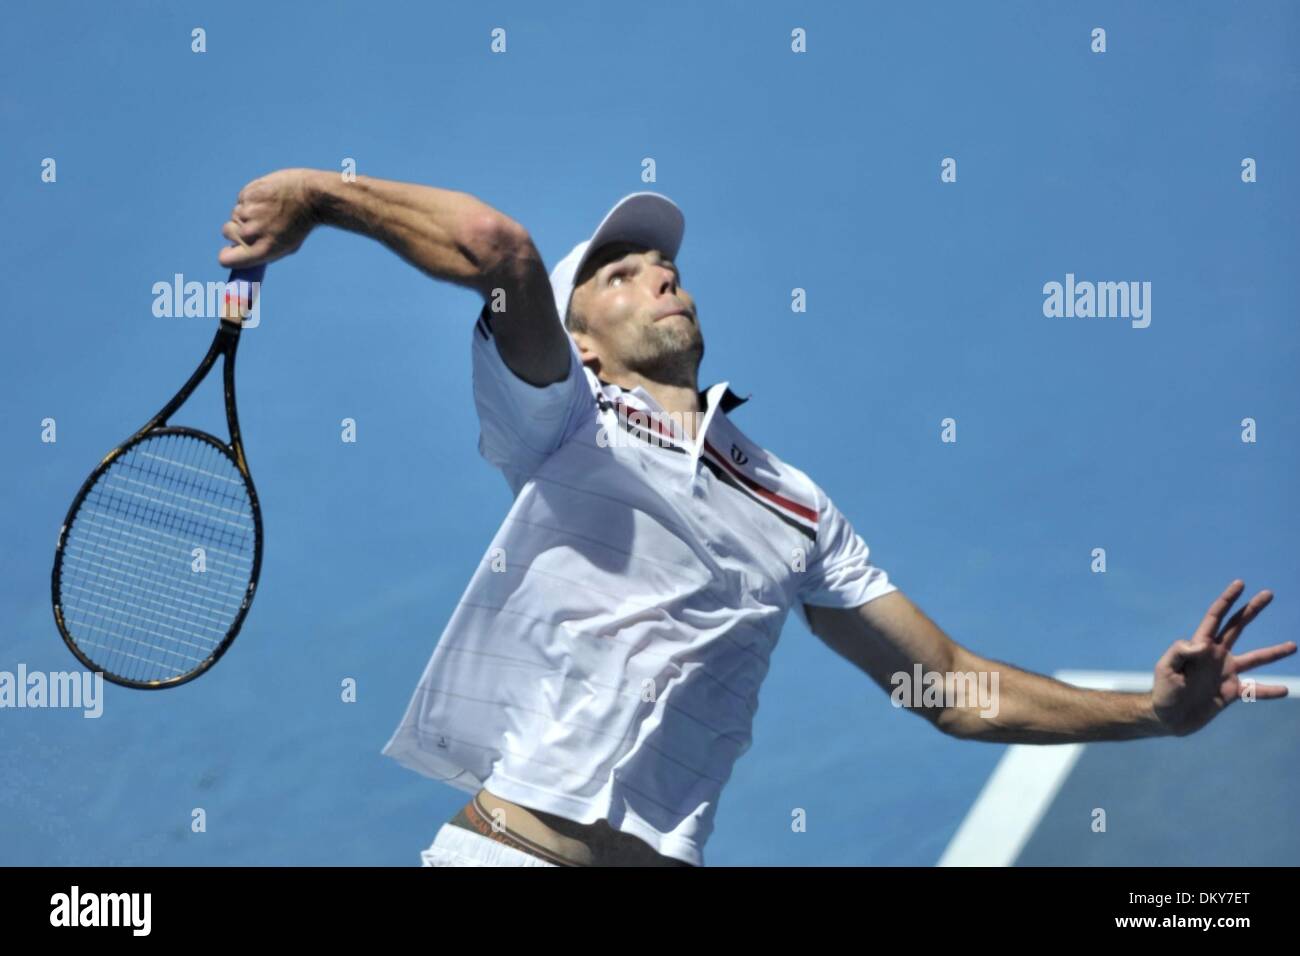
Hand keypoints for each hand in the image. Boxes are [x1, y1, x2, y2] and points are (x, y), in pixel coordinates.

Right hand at [218, 168, 318, 268]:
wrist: (312, 197)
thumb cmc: (301, 224)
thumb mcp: (286, 247)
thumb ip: (262, 251)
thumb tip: (242, 254)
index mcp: (259, 251)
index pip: (225, 259)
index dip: (227, 254)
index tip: (231, 250)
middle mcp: (250, 234)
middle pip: (226, 232)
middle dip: (237, 228)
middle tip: (257, 223)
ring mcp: (247, 213)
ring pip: (235, 214)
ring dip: (247, 212)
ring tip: (268, 208)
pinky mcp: (247, 194)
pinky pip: (241, 199)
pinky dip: (251, 198)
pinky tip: (268, 197)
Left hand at [1151, 579, 1294, 735]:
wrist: (1168, 718)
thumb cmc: (1163, 691)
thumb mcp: (1165, 669)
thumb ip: (1181, 653)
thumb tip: (1202, 644)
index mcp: (1200, 646)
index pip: (1215, 618)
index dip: (1227, 600)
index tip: (1240, 584)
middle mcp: (1216, 655)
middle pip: (1237, 627)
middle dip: (1252, 609)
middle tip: (1268, 593)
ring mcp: (1226, 673)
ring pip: (1255, 659)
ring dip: (1274, 652)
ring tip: (1293, 645)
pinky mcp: (1233, 692)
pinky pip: (1256, 690)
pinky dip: (1270, 690)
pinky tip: (1285, 690)